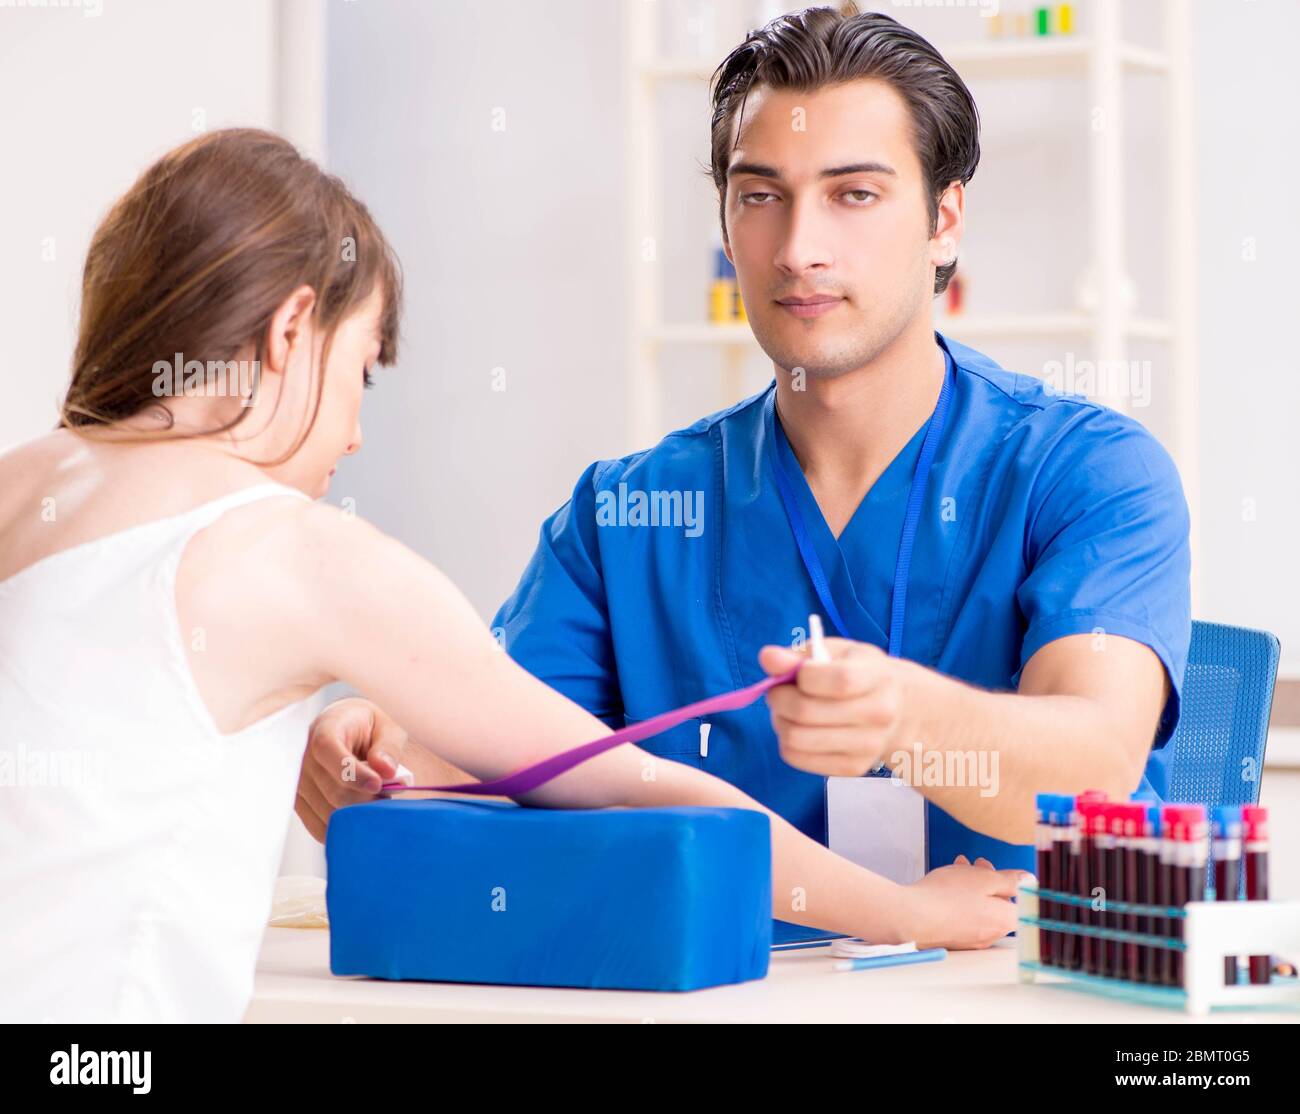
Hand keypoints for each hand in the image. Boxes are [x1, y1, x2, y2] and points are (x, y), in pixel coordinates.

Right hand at [294, 698, 406, 841]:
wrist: (347, 730)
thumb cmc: (369, 729)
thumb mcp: (387, 727)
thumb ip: (388, 746)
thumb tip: (385, 770)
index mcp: (325, 727)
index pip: (327, 750)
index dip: (352, 772)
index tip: (377, 784)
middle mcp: (304, 754)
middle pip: (332, 789)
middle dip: (366, 798)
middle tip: (387, 794)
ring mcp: (298, 781)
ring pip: (328, 811)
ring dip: (357, 813)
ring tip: (374, 799)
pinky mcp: (299, 802)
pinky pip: (318, 826)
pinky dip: (343, 827)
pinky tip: (359, 816)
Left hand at [759, 638, 911, 776]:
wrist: (899, 710)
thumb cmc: (858, 672)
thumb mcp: (835, 652)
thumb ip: (798, 655)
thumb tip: (767, 658)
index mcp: (878, 678)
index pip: (838, 681)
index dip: (803, 675)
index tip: (799, 672)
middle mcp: (878, 715)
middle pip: (806, 711)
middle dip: (778, 698)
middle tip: (778, 692)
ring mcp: (867, 746)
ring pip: (796, 738)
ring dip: (779, 721)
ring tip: (786, 711)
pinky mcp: (852, 769)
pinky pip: (796, 758)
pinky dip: (786, 742)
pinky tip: (798, 729)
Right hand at [898, 858, 1028, 949]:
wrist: (911, 917)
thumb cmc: (947, 896)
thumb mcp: (984, 878)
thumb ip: (1010, 880)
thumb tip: (1030, 882)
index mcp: (1005, 920)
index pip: (1021, 902)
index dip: (1011, 881)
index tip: (998, 868)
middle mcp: (992, 934)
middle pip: (999, 904)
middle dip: (989, 881)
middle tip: (976, 864)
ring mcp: (971, 939)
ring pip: (980, 908)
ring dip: (972, 886)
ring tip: (958, 868)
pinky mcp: (953, 938)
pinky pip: (964, 916)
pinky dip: (960, 899)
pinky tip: (946, 884)